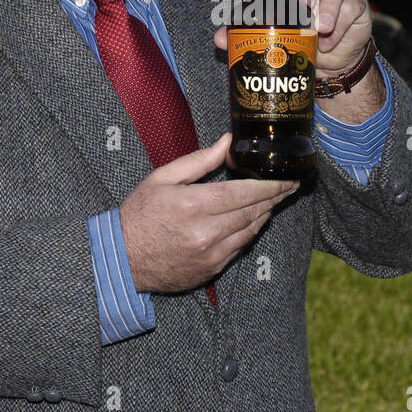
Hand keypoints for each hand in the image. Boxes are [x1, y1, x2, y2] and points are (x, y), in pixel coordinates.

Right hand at [119, 133, 298, 292]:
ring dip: (265, 214)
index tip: (287, 179)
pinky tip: (253, 220)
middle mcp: (206, 232)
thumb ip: (199, 160)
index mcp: (193, 205)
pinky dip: (250, 232)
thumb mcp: (162, 178)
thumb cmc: (139, 214)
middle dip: (275, 198)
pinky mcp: (211, 269)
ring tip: (275, 200)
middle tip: (289, 186)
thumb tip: (227, 142)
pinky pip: (240, 248)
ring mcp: (210, 254)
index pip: (245, 193)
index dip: (271, 186)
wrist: (121, 259)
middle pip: (253, 212)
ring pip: (250, 231)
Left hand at [212, 0, 372, 76]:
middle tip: (303, 5)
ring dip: (325, 5)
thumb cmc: (296, 33)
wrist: (328, 60)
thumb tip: (221, 39)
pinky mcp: (356, 2)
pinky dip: (338, 23)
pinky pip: (350, 5)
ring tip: (317, 27)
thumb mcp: (269, 30)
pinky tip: (329, 36)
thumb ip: (245, 29)